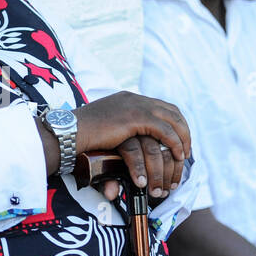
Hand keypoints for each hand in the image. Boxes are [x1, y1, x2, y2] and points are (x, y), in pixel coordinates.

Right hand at [63, 92, 191, 201]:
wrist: (70, 132)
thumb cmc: (81, 136)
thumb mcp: (105, 129)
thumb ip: (120, 132)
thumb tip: (129, 148)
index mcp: (128, 99)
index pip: (161, 106)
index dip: (174, 122)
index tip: (178, 139)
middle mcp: (134, 99)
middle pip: (171, 111)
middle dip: (183, 131)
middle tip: (185, 150)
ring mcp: (135, 105)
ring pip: (171, 121)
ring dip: (181, 139)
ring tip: (182, 157)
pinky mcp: (135, 118)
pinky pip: (164, 130)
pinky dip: (174, 143)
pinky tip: (176, 155)